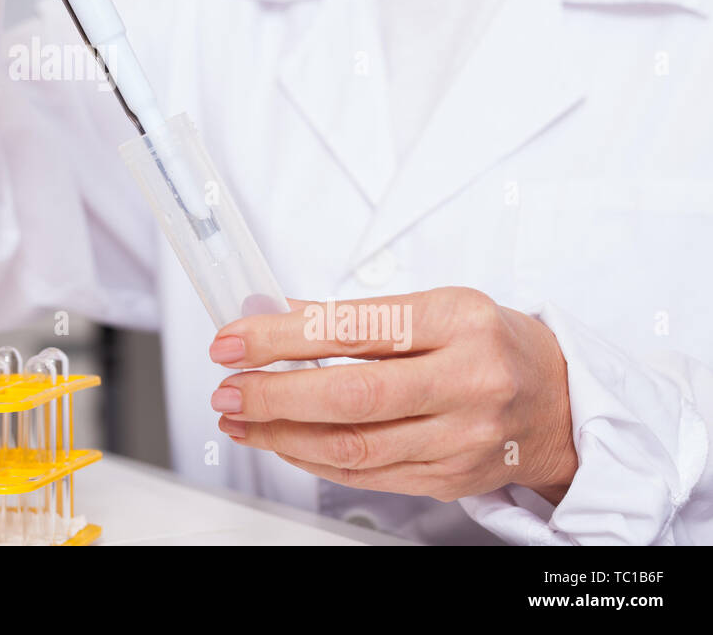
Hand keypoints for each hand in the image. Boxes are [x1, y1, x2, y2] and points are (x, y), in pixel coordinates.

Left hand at [209, 287, 578, 504]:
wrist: (561, 401)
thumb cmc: (489, 343)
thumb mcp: (434, 307)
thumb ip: (354, 315)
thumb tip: (272, 314)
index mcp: (459, 321)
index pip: (352, 329)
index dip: (281, 338)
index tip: (232, 340)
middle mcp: (467, 381)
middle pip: (351, 396)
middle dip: (273, 395)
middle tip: (226, 388)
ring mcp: (462, 438)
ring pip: (354, 446)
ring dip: (281, 435)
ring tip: (239, 418)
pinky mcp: (451, 479)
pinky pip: (367, 476)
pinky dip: (313, 459)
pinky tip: (282, 441)